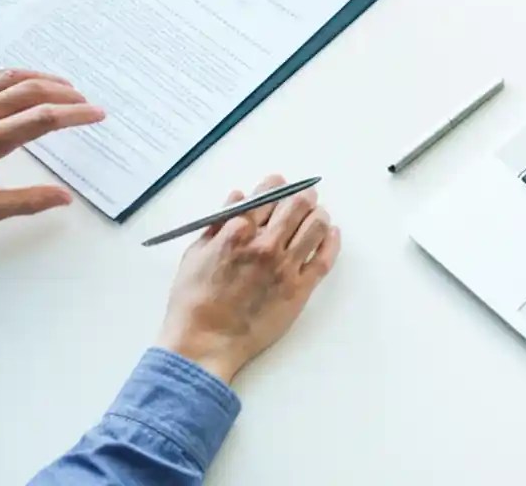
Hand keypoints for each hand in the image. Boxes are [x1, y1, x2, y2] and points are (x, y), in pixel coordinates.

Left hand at [0, 69, 105, 229]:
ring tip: (63, 86)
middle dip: (65, 93)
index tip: (97, 114)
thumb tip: (65, 197)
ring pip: (9, 77)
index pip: (44, 119)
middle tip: (84, 100)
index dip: (76, 114)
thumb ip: (31, 200)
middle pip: (32, 91)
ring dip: (41, 78)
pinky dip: (9, 74)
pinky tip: (23, 79)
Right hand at [155, 175, 340, 382]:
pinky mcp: (299, 289)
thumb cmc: (194, 301)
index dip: (275, 185)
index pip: (266, 195)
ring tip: (318, 213)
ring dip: (319, 214)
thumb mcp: (195, 253)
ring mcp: (285, 266)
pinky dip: (332, 241)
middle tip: (306, 195)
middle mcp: (265, 244)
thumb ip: (218, 222)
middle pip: (296, 205)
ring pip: (316, 226)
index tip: (279, 183)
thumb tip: (238, 197)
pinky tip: (332, 234)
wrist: (205, 342)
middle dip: (303, 195)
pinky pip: (324, 258)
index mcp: (237, 231)